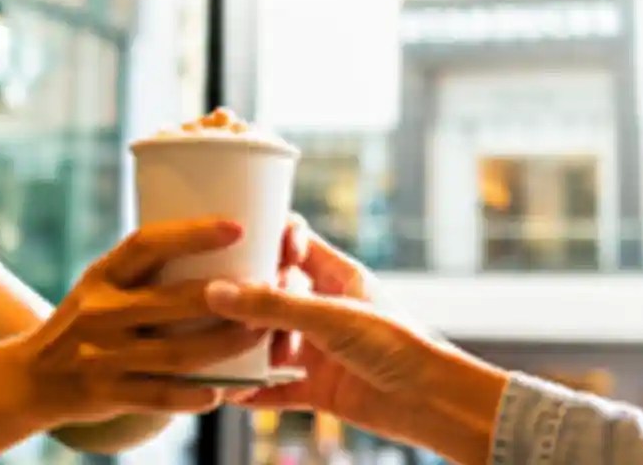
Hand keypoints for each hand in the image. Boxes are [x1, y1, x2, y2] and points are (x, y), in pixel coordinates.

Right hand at [14, 218, 267, 426]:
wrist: (33, 377)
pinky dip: (192, 396)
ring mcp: (102, 356)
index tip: (238, 227)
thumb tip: (220, 238)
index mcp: (101, 276)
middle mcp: (99, 313)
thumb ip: (146, 270)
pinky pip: (158, 397)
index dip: (192, 234)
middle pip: (170, 302)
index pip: (147, 244)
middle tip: (268, 289)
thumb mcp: (101, 284)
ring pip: (175, 353)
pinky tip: (224, 392)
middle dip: (224, 297)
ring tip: (261, 335)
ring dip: (224, 346)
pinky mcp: (108, 394)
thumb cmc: (86, 319)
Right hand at [205, 229, 507, 455]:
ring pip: (269, 341)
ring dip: (244, 346)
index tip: (232, 242)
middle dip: (243, 298)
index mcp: (336, 275)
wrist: (434, 403)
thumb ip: (275, 305)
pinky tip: (229, 392)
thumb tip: (219, 291)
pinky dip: (254, 391)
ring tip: (212, 346)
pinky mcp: (318, 387)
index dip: (266, 238)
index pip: (294, 242)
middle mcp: (324, 308)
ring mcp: (320, 348)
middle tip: (209, 301)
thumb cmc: (399, 345)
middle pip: (272, 293)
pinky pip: (276, 387)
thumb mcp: (332, 317)